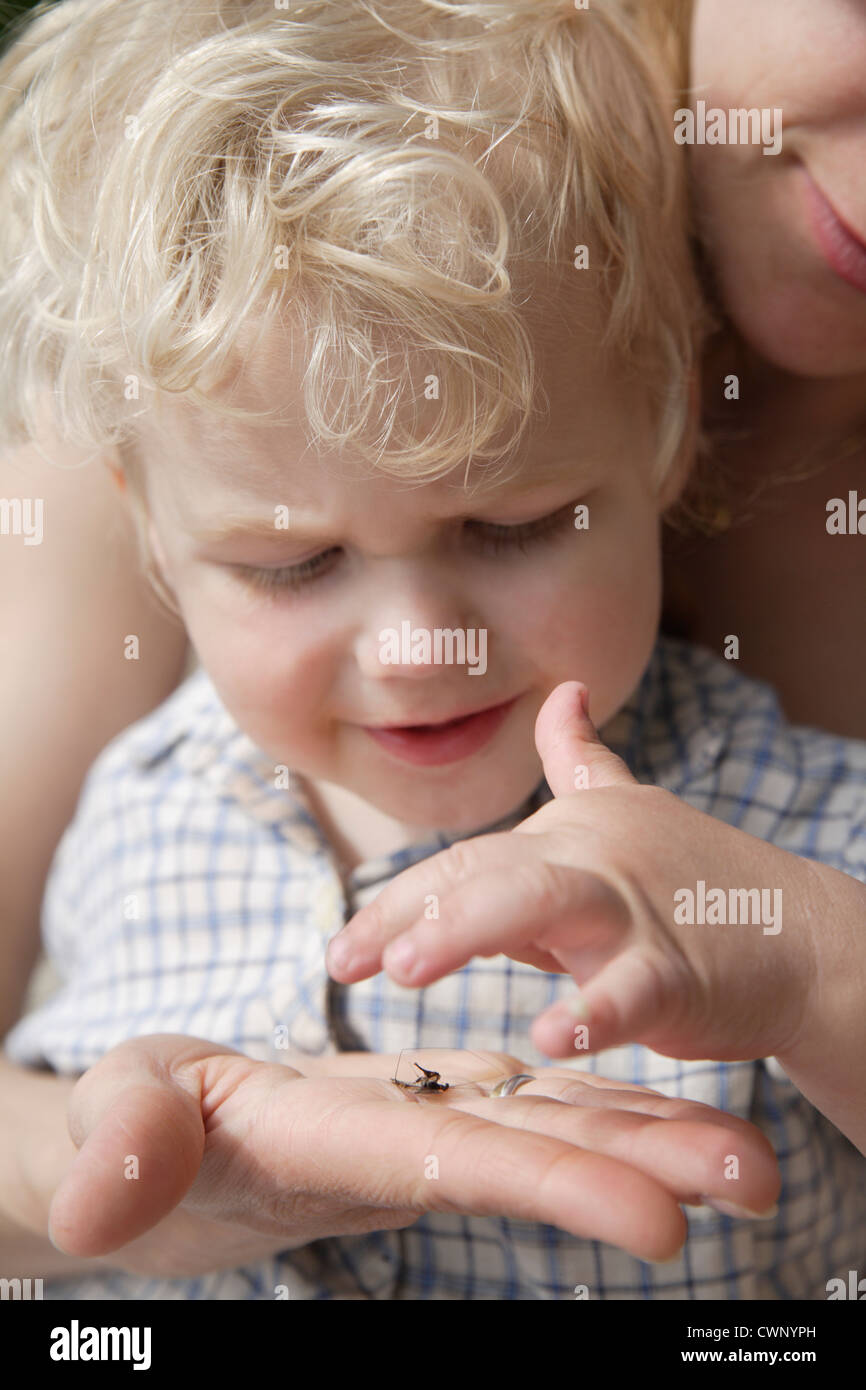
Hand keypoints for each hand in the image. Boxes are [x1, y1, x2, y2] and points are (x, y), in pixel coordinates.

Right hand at [47, 1035, 778, 1275]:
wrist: (158, 1140)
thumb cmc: (122, 1130)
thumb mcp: (108, 1128)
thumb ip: (120, 1146)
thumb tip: (107, 1193)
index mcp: (326, 1148)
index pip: (450, 1165)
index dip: (551, 1186)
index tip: (660, 1218)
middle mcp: (398, 1148)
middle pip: (532, 1155)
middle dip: (642, 1167)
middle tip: (755, 1176)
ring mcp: (421, 1125)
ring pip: (544, 1124)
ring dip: (646, 1135)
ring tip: (746, 1151)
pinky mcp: (426, 1101)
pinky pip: (521, 1098)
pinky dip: (591, 1102)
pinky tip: (656, 1108)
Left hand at [327, 683, 820, 1064]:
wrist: (803, 934)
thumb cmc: (699, 880)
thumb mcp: (629, 811)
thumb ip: (579, 763)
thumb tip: (559, 694)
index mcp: (566, 833)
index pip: (462, 862)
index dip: (396, 902)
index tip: (341, 951)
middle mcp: (589, 857)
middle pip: (484, 871)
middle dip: (409, 910)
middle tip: (346, 960)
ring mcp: (634, 908)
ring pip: (542, 902)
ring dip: (467, 929)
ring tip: (406, 970)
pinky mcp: (680, 968)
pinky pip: (630, 987)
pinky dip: (591, 1008)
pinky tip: (549, 1034)